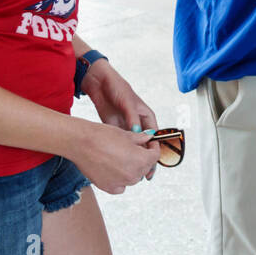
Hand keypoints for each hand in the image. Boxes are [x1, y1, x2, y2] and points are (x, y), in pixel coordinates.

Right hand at [70, 121, 159, 194]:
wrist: (81, 143)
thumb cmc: (103, 136)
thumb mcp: (127, 135)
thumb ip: (141, 139)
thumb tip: (149, 137)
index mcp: (141, 160)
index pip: (155, 156)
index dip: (154, 147)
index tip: (150, 143)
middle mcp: (133, 175)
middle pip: (145, 167)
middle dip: (144, 158)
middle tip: (136, 149)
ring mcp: (121, 183)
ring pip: (133, 177)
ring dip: (132, 169)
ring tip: (122, 157)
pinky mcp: (108, 187)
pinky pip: (120, 186)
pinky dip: (120, 180)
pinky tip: (114, 169)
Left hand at [83, 59, 160, 179]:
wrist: (99, 82)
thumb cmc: (117, 87)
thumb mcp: (127, 102)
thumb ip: (132, 118)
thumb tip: (138, 134)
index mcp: (147, 116)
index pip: (155, 136)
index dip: (156, 150)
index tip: (155, 162)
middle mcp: (138, 122)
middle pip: (144, 144)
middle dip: (144, 158)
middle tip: (144, 172)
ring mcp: (126, 126)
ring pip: (132, 146)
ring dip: (132, 157)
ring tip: (131, 170)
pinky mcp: (114, 128)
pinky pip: (120, 142)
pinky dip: (120, 151)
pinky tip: (118, 161)